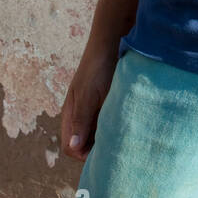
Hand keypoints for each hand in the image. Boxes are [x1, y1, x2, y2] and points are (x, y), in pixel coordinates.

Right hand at [59, 39, 119, 162]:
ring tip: (123, 138)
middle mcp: (80, 115)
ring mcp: (93, 109)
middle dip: (96, 151)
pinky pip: (106, 124)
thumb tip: (73, 147)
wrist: (112, 42)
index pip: (70, 147)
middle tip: (116, 149)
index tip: (103, 155)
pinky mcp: (105, 103)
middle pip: (83, 144)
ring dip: (106, 139)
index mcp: (71, 114)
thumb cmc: (99, 68)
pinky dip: (113, 128)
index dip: (83, 155)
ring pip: (95, 135)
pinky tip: (127, 125)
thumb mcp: (90, 95)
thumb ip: (82, 120)